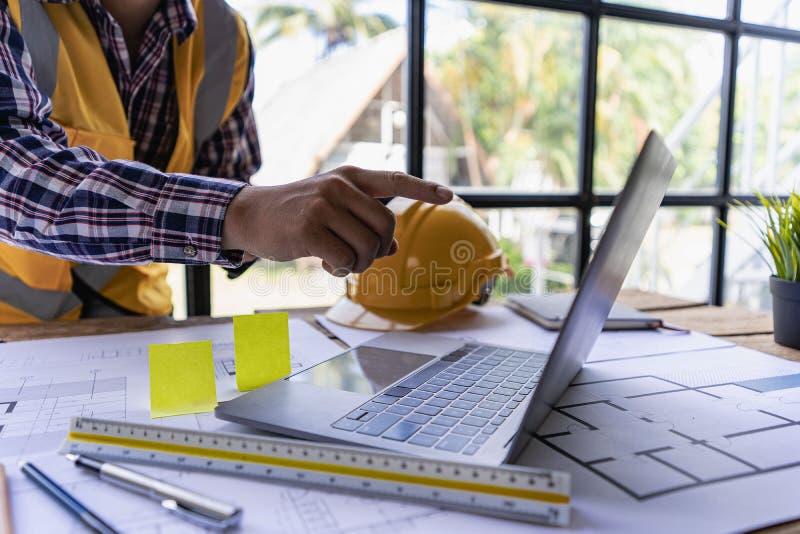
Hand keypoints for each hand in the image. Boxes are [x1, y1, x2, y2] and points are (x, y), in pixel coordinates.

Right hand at [222, 166, 452, 274]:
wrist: (250, 215)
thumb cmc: (296, 215)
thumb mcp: (332, 211)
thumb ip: (362, 223)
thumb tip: (392, 251)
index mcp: (350, 178)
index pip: (395, 179)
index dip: (423, 189)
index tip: (449, 196)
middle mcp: (340, 186)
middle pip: (386, 226)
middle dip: (378, 250)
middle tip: (358, 257)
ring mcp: (323, 205)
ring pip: (368, 246)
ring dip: (358, 264)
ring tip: (339, 261)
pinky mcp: (308, 229)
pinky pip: (345, 259)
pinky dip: (341, 269)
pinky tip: (326, 264)